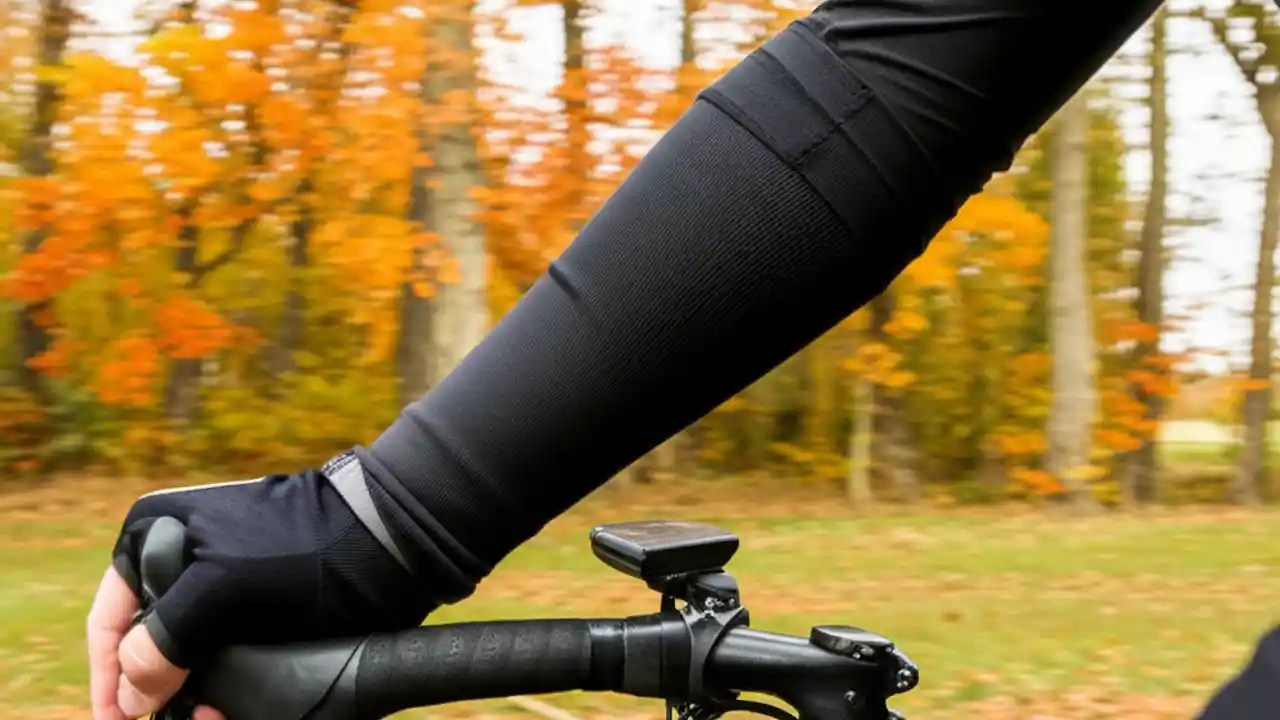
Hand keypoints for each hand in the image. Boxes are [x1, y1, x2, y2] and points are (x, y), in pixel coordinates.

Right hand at [88, 457, 431, 717]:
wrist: (384, 543)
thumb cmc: (301, 547)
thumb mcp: (219, 587)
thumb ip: (163, 640)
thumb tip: (133, 694)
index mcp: (155, 534)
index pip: (110, 618)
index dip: (108, 676)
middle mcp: (183, 559)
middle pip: (149, 644)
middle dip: (156, 693)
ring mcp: (223, 586)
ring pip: (191, 659)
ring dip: (192, 697)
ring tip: (209, 718)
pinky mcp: (259, 611)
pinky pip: (228, 660)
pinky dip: (225, 690)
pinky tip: (231, 709)